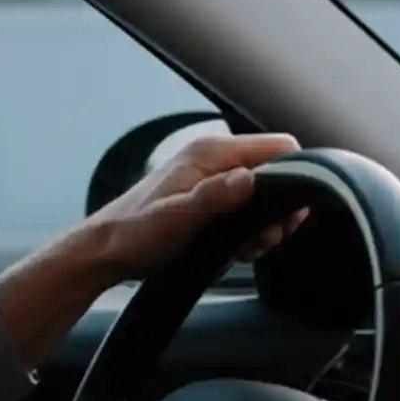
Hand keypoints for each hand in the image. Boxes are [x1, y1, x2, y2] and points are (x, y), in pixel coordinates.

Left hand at [0, 133, 305, 369]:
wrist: (104, 252)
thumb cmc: (134, 234)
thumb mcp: (175, 219)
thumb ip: (213, 197)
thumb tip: (249, 179)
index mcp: (211, 152)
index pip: (281, 148)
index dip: (295, 179)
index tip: (286, 216)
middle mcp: (216, 159)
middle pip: (278, 174)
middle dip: (279, 210)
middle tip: (260, 240)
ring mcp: (213, 179)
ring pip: (266, 197)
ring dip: (264, 226)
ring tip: (242, 248)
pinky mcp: (211, 200)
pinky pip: (248, 211)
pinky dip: (249, 233)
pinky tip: (232, 249)